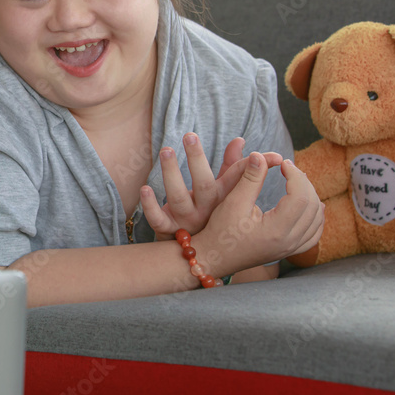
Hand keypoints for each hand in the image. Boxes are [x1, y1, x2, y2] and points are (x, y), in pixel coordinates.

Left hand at [140, 135, 282, 239]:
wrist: (198, 258)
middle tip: (190, 136)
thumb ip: (232, 167)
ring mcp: (187, 222)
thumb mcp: (224, 194)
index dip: (248, 164)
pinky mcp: (168, 231)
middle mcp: (207, 211)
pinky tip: (145, 188)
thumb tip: (239, 139)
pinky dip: (151, 206)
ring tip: (166, 151)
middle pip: (204, 186)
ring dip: (171, 174)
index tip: (245, 141)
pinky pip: (158, 220)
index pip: (237, 179)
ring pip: (178, 199)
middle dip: (197, 160)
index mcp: (223, 201)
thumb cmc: (211, 217)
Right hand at [192, 155, 324, 276]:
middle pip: (312, 206)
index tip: (283, 163)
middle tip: (289, 168)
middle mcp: (288, 242)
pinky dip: (316, 217)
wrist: (214, 257)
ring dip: (312, 197)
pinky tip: (312, 206)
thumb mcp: (232, 202)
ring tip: (298, 181)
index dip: (295, 175)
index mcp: (276, 230)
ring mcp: (290, 248)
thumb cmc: (220, 231)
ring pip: (317, 220)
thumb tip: (259, 155)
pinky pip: (314, 235)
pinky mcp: (288, 251)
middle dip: (304, 182)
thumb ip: (249, 178)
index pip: (300, 197)